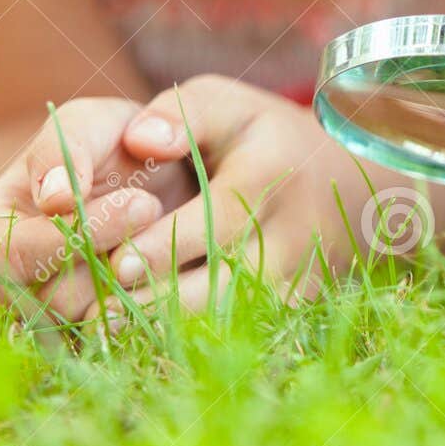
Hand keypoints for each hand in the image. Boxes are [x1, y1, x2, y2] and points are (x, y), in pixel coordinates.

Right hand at [0, 97, 194, 321]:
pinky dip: (157, 310)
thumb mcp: (88, 124)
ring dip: (138, 286)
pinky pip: (124, 340)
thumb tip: (55, 198)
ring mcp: (50, 317)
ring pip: (90, 328)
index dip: (82, 235)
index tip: (143, 201)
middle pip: (52, 303)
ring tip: (165, 238)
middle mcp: (10, 284)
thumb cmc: (111, 141)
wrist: (152, 172)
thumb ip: (64, 151)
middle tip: (159, 213)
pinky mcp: (94, 334)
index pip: (19, 256)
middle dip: (114, 260)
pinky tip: (180, 270)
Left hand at [78, 75, 382, 323]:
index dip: (169, 244)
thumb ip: (181, 112)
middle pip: (228, 279)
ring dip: (172, 328)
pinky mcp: (296, 304)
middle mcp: (293, 231)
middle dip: (162, 300)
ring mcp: (299, 274)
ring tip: (109, 332)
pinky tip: (145, 340)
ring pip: (236, 314)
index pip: (221, 217)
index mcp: (272, 173)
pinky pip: (246, 328)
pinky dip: (195, 337)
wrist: (346, 178)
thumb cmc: (261, 136)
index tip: (118, 262)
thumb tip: (140, 139)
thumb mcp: (228, 105)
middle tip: (99, 314)